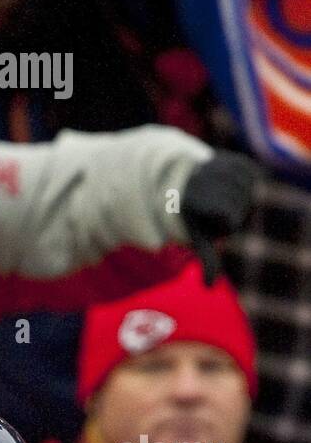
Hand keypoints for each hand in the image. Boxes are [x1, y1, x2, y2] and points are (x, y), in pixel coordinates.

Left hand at [181, 151, 258, 285]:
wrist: (189, 180)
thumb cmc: (195, 215)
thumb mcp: (198, 238)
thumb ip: (206, 260)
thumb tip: (209, 286)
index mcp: (196, 200)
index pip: (229, 221)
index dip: (224, 226)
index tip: (208, 218)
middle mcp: (206, 180)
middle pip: (241, 208)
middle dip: (232, 213)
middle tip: (214, 206)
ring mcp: (221, 165)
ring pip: (248, 191)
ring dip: (239, 197)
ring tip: (220, 193)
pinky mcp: (234, 156)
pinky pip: (253, 175)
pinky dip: (246, 181)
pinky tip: (230, 180)